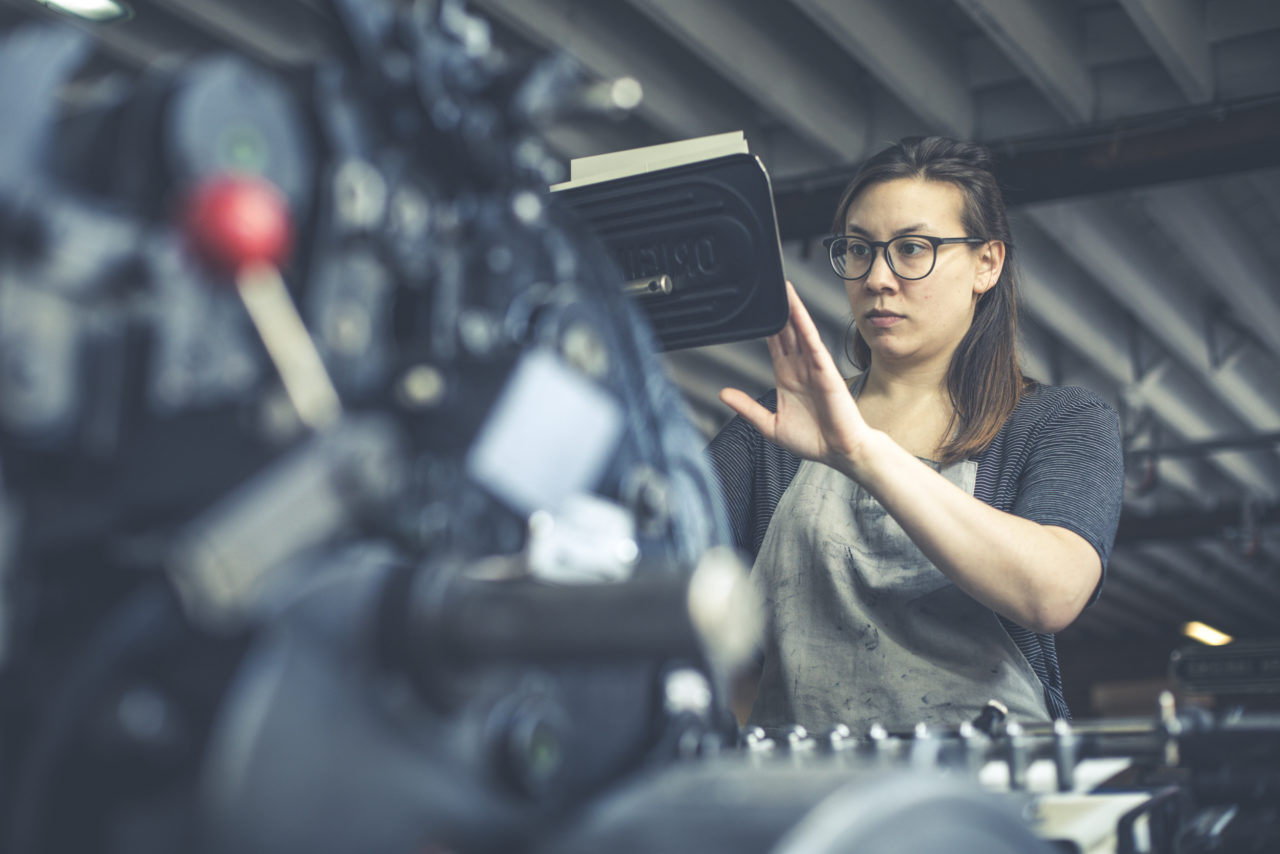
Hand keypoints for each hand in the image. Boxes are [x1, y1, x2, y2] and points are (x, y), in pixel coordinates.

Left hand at [719, 281, 872, 470]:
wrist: (840, 452)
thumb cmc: (813, 440)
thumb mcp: (770, 425)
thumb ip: (747, 409)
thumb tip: (723, 394)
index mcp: (787, 377)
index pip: (774, 344)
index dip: (766, 326)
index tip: (756, 308)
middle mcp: (800, 367)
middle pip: (786, 331)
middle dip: (778, 310)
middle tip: (768, 287)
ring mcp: (813, 366)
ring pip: (800, 330)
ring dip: (792, 309)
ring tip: (783, 288)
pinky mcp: (826, 370)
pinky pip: (813, 343)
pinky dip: (805, 325)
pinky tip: (797, 311)